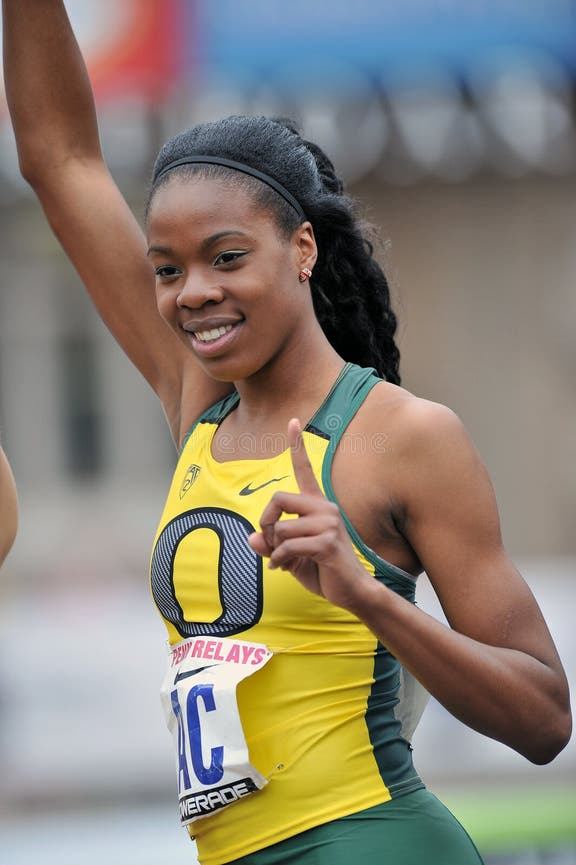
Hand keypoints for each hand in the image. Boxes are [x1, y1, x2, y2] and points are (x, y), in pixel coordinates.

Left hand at [248, 418, 373, 609]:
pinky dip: (279, 561)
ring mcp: (328, 524)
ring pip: (280, 528)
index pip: (305, 469)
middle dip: (265, 523)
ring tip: (283, 561)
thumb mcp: (291, 557)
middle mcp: (324, 508)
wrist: (353, 593)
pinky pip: (288, 547)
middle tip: (268, 543)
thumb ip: (271, 546)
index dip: (297, 445)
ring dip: (274, 550)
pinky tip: (285, 568)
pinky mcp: (328, 543)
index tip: (293, 421)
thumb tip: (251, 538)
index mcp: (317, 506)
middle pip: (277, 499)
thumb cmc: (323, 572)